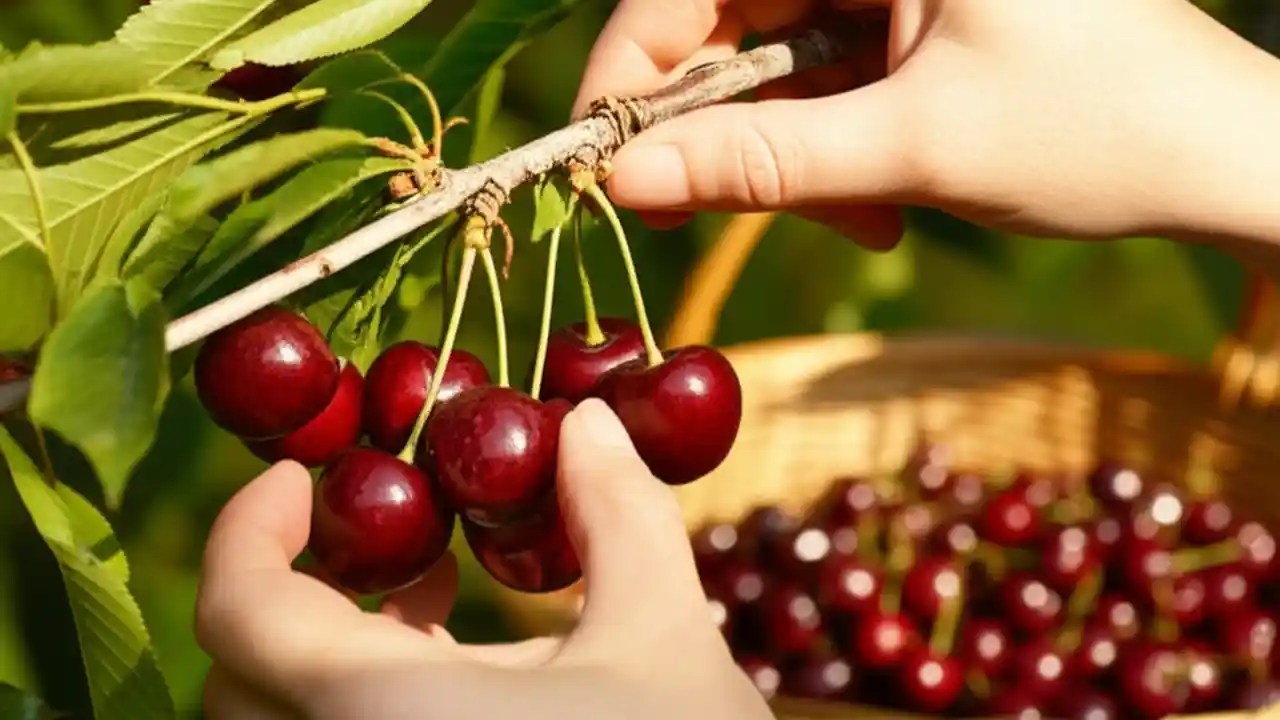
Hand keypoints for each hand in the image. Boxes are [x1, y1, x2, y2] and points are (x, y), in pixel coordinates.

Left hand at [196, 399, 767, 719]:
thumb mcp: (663, 636)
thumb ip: (617, 514)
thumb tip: (587, 423)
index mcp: (383, 714)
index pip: (240, 612)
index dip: (248, 528)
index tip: (297, 480)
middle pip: (239, 680)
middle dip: (290, 592)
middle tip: (373, 538)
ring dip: (320, 657)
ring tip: (426, 604)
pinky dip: (354, 708)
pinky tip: (452, 684)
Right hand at [574, 0, 1279, 248]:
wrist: (1222, 159)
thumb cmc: (1099, 131)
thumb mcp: (914, 150)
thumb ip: (760, 164)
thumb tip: (625, 180)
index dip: (633, 64)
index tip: (603, 157)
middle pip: (732, 21)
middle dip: (727, 130)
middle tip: (710, 215)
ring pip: (777, 64)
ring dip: (791, 157)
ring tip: (862, 218)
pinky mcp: (912, 21)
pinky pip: (828, 82)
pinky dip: (834, 151)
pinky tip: (882, 203)